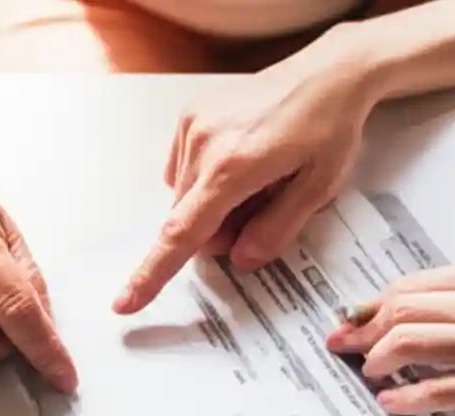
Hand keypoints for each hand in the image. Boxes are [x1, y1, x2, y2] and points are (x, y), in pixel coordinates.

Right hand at [114, 31, 376, 313]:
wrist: (327, 74)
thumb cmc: (329, 129)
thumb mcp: (317, 189)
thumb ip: (275, 230)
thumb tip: (238, 260)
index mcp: (234, 167)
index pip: (183, 234)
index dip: (153, 274)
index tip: (124, 302)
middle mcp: (203, 144)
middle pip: (188, 220)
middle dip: (219, 231)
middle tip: (264, 208)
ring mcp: (192, 125)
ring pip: (184, 197)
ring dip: (213, 204)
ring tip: (258, 177)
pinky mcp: (189, 115)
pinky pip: (182, 171)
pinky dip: (205, 180)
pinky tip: (239, 161)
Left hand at [325, 258, 454, 415]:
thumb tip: (446, 296)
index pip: (413, 284)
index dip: (374, 304)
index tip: (353, 318)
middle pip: (400, 310)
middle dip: (360, 330)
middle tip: (341, 346)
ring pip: (409, 343)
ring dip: (377, 360)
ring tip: (368, 373)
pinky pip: (440, 390)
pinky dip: (406, 397)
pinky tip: (391, 403)